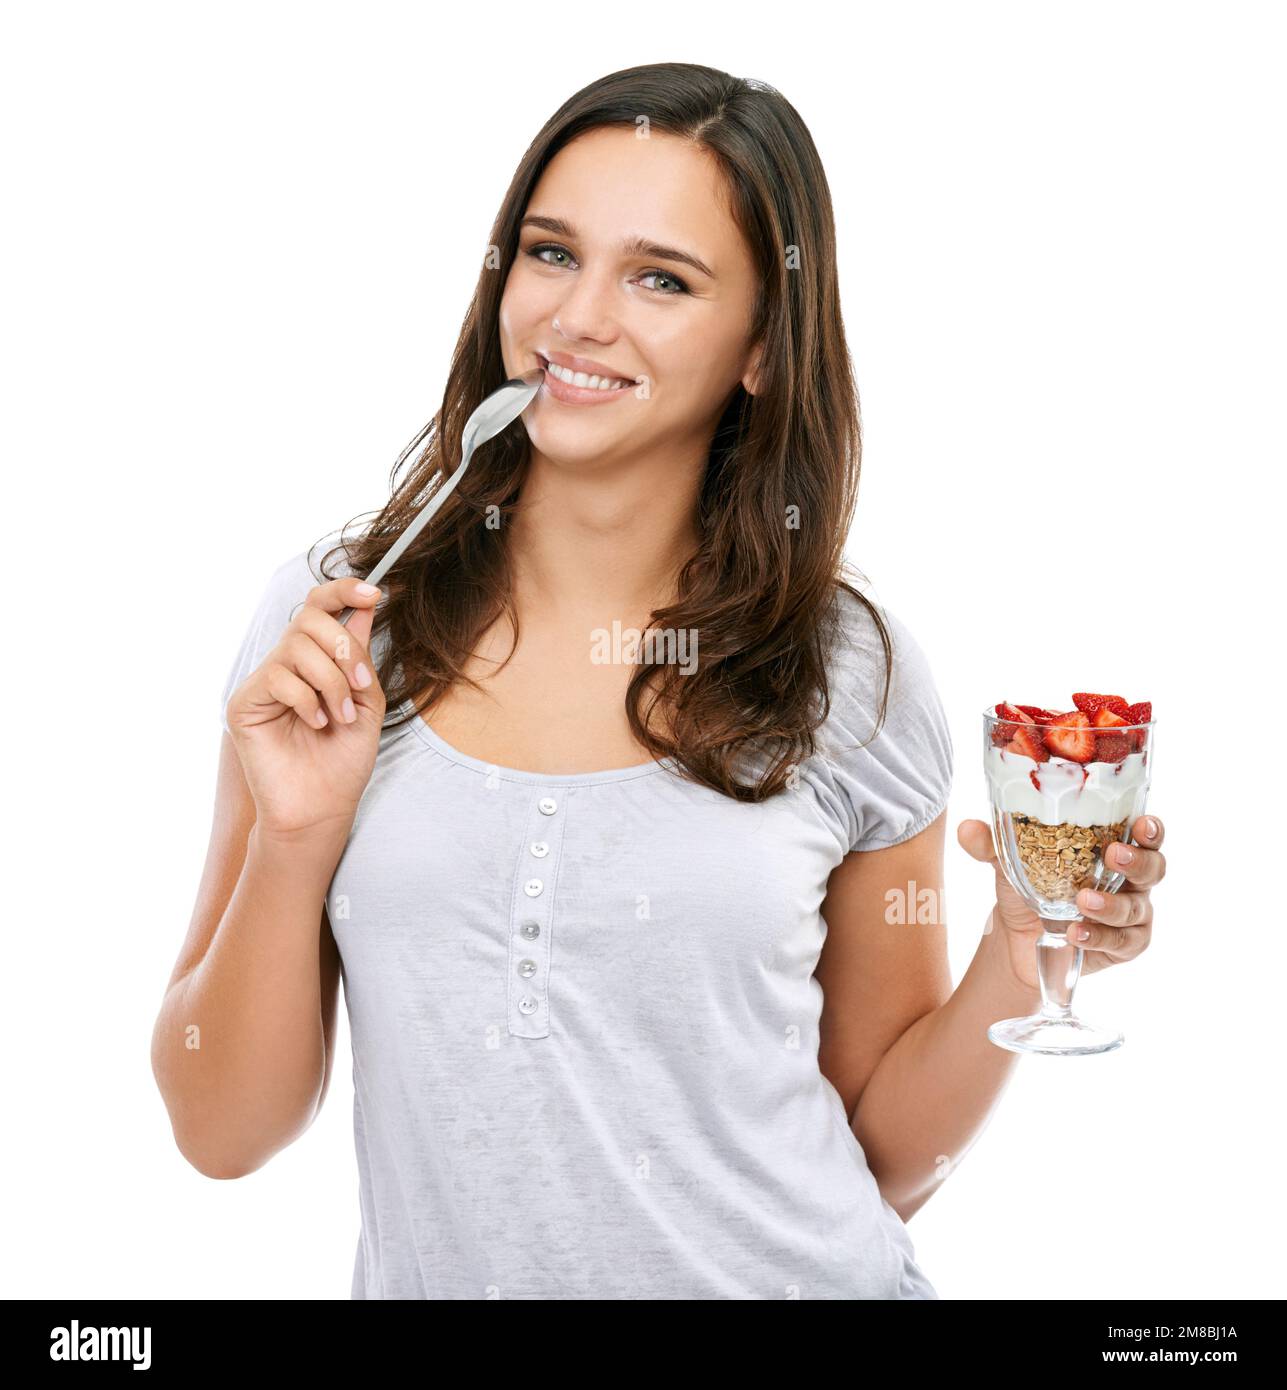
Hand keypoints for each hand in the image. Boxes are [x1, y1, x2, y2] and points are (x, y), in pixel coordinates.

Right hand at [224, 575, 386, 837]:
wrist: (323, 806)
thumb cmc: (344, 760)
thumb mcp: (368, 702)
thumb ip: (362, 657)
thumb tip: (364, 607)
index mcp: (316, 660)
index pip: (319, 607)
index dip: (343, 591)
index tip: (375, 593)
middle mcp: (286, 664)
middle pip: (309, 618)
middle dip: (344, 649)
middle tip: (360, 687)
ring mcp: (263, 682)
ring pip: (297, 647)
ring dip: (332, 682)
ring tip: (340, 717)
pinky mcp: (244, 703)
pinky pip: (278, 677)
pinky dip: (307, 699)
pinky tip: (315, 724)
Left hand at [957, 814, 1164, 988]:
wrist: (1016, 939)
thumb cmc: (1027, 887)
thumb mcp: (1008, 862)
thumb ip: (990, 844)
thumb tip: (966, 828)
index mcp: (1113, 848)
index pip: (1146, 834)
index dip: (1150, 828)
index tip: (1141, 823)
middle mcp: (1131, 880)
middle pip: (1154, 867)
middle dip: (1138, 861)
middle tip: (1113, 855)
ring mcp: (1133, 915)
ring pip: (1137, 908)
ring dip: (1111, 904)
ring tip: (1082, 900)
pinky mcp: (1124, 946)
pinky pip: (1122, 942)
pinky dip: (1099, 936)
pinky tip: (1075, 933)